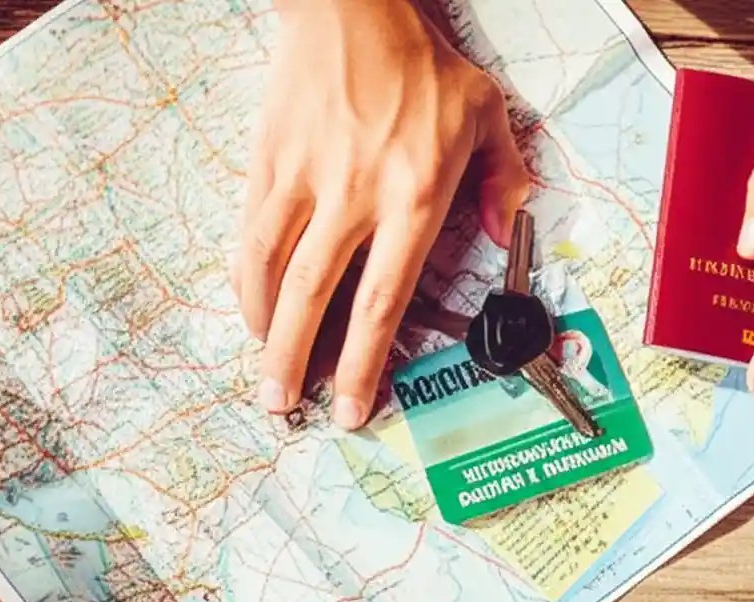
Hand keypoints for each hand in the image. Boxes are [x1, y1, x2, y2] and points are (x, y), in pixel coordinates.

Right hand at [230, 0, 528, 427]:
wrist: (349, 8)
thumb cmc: (420, 62)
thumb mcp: (484, 111)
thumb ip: (502, 178)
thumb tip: (508, 235)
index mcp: (414, 197)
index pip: (383, 299)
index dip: (363, 361)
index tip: (352, 405)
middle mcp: (355, 199)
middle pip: (318, 299)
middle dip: (299, 362)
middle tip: (286, 409)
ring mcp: (305, 182)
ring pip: (273, 272)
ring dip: (263, 332)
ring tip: (262, 378)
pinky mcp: (268, 165)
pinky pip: (250, 235)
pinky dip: (246, 280)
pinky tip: (250, 310)